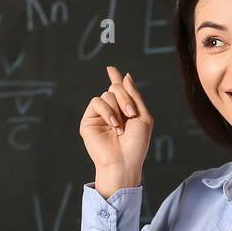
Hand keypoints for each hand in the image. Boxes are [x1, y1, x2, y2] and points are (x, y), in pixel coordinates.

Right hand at [79, 65, 152, 197]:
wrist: (124, 161)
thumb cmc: (136, 144)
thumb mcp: (143, 116)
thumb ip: (135, 95)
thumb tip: (125, 76)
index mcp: (125, 110)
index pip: (119, 90)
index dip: (116, 78)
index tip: (111, 69)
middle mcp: (112, 111)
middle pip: (115, 88)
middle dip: (125, 98)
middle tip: (131, 114)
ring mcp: (99, 116)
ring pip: (107, 94)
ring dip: (117, 108)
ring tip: (121, 127)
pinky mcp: (88, 121)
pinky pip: (96, 102)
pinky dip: (107, 111)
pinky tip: (113, 125)